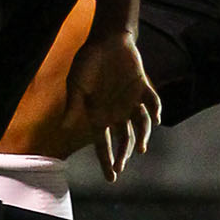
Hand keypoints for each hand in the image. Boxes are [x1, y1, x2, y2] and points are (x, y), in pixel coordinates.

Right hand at [63, 31, 161, 183]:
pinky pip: (151, 102)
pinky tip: (155, 119)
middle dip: (122, 155)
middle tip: (121, 168)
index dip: (106, 161)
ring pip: (139, 125)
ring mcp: (131, 101)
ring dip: (141, 137)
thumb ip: (73, 105)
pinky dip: (154, 110)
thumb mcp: (76, 84)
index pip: (102, 144)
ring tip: (141, 149)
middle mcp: (117, 112)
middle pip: (122, 140)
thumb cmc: (87, 63)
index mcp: (99, 115)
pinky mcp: (143, 87)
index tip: (111, 178)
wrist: (105, 40)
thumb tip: (64, 128)